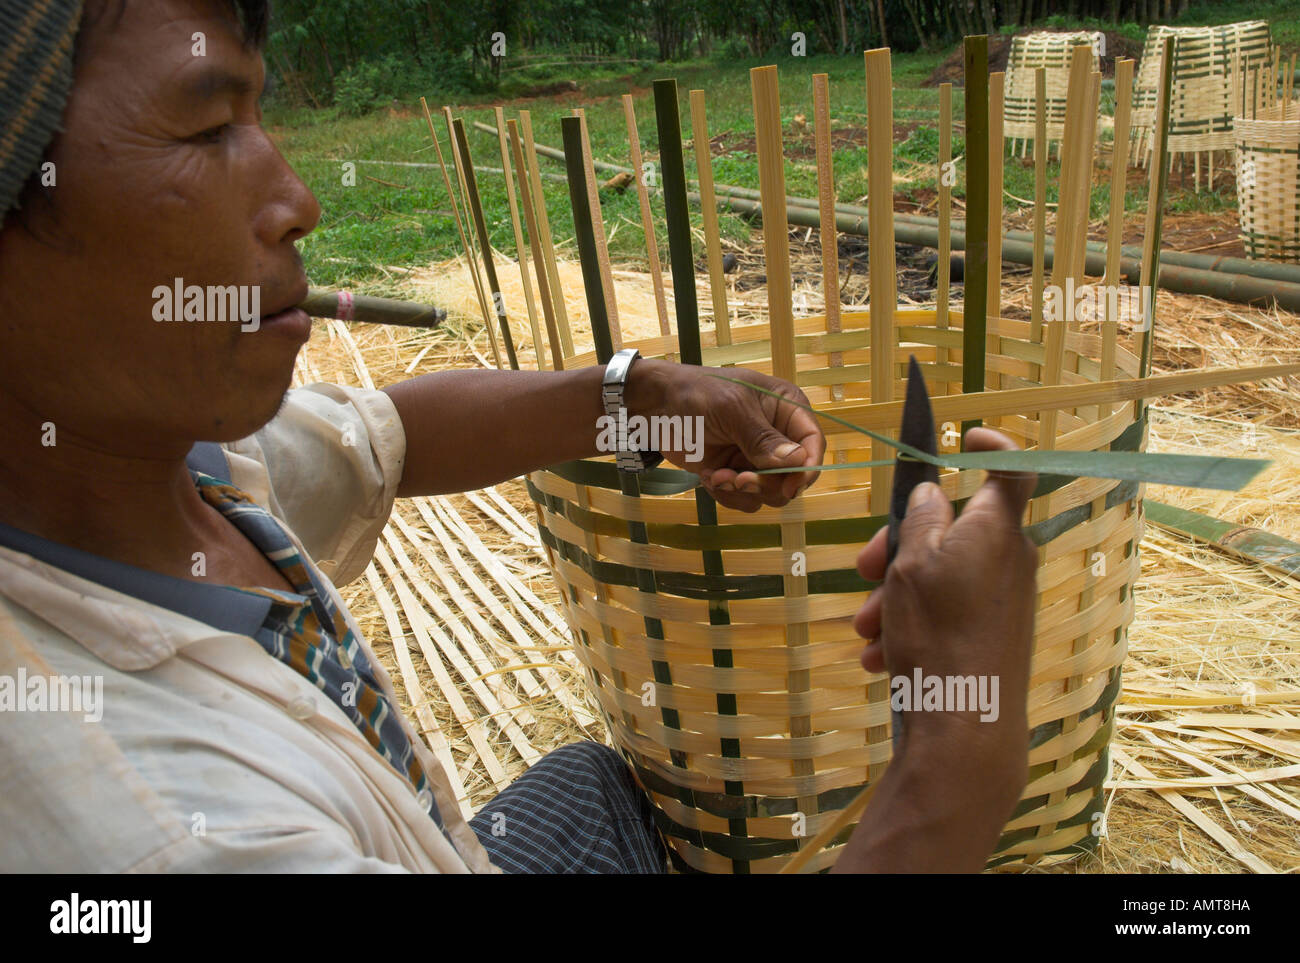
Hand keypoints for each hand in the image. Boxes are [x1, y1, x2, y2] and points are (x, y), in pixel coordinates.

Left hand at [626, 359, 824, 511]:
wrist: (655, 407)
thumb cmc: (695, 394)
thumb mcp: (731, 409)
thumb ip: (762, 437)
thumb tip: (798, 462)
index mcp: (787, 408)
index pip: (813, 443)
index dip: (807, 469)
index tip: (789, 486)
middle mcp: (778, 435)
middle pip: (794, 476)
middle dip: (765, 483)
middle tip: (737, 478)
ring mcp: (757, 457)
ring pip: (770, 493)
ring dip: (742, 491)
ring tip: (715, 476)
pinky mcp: (737, 473)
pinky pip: (746, 499)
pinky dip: (727, 494)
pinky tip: (708, 477)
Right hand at [853, 427, 1037, 781]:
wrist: (967, 726)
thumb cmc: (938, 634)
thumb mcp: (912, 566)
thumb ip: (920, 520)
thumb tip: (933, 493)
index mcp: (995, 529)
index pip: (1010, 468)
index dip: (992, 445)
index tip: (964, 436)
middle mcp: (1009, 559)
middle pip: (951, 530)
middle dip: (900, 547)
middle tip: (863, 568)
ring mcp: (1005, 600)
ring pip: (942, 576)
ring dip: (897, 595)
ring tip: (865, 629)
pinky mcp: (995, 636)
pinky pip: (948, 614)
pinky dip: (913, 626)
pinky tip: (879, 656)